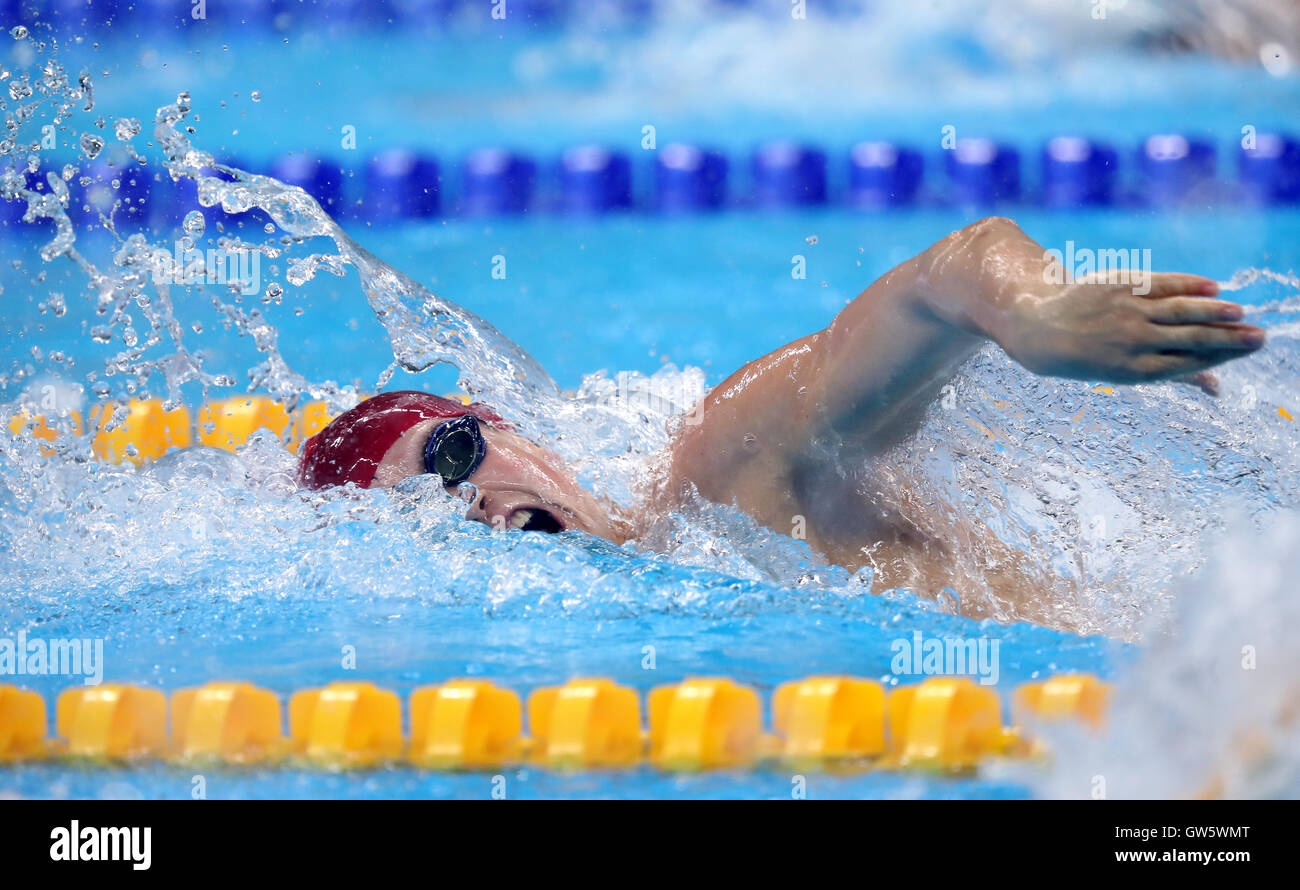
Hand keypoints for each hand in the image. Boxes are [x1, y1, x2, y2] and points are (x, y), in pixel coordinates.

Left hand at [1001, 273, 1264, 385]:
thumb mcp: (1126, 371)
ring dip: (1213, 312)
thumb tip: (1218, 391)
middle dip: (1227, 339)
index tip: (1250, 348)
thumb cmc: (1093, 353)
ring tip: (1240, 313)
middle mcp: (1132, 342)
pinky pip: (1162, 284)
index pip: (1188, 363)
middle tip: (1260, 337)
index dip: (1221, 356)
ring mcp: (1126, 312)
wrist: (1040, 326)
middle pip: (1189, 339)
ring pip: (1179, 311)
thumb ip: (1174, 377)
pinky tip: (1213, 288)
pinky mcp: (1120, 285)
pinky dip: (1189, 285)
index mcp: (1135, 370)